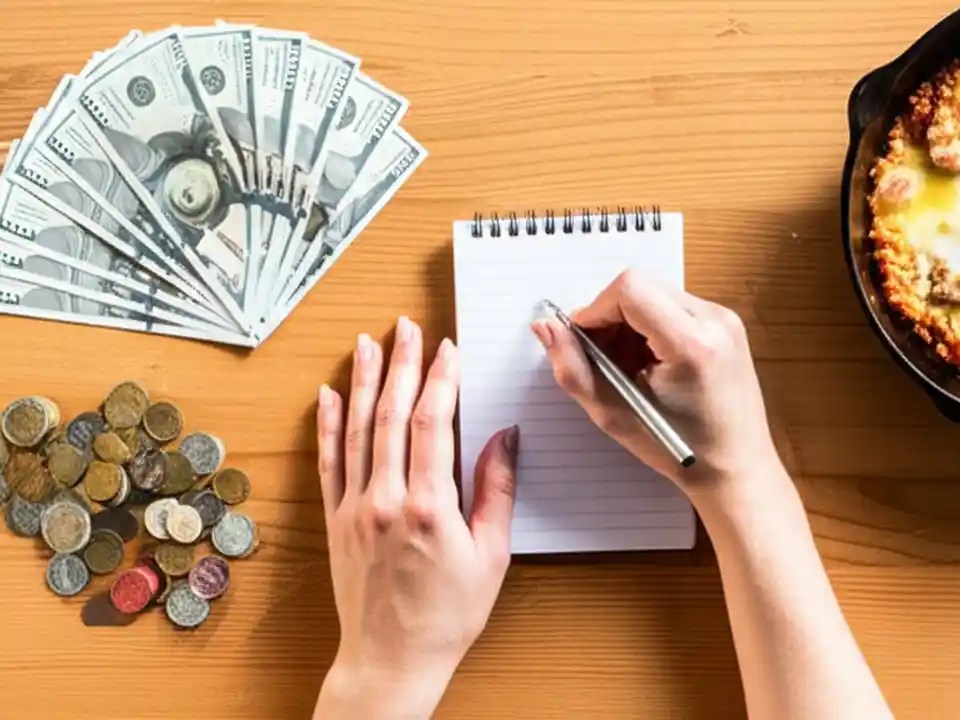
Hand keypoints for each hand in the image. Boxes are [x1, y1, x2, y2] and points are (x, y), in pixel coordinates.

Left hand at [313, 318, 519, 719]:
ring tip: (368, 344)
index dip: (441, 379)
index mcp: (429, 506)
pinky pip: (329, 462)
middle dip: (401, 364)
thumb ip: (497, 490)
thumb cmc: (447, 616)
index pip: (435, 422)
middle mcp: (386, 500)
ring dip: (364, 382)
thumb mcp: (491, 555)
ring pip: (357, 430)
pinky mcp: (336, 522)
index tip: (448, 350)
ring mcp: (355, 509)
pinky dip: (328, 426)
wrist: (392, 662)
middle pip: (392, 414)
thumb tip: (504, 437)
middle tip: (406, 327)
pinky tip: (330, 395)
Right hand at [531, 270, 785, 510]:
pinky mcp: (726, 323)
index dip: (595, 310)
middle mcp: (715, 321)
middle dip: (610, 317)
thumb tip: (546, 327)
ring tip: (627, 367)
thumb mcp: (615, 415)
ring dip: (629, 322)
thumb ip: (573, 369)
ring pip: (655, 292)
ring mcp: (725, 319)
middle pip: (641, 285)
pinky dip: (649, 327)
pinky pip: (673, 305)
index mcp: (692, 344)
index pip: (629, 289)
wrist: (736, 467)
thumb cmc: (682, 450)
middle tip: (602, 359)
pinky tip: (648, 364)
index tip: (583, 340)